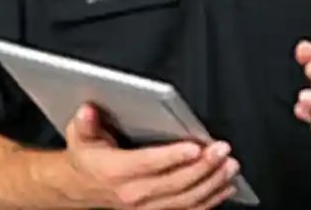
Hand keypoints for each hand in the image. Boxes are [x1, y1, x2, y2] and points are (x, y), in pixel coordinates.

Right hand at [63, 103, 239, 208]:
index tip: (195, 146)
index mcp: (116, 171)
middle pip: (175, 182)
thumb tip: (88, 110)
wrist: (81, 187)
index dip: (173, 156)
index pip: (149, 163)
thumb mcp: (80, 135)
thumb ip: (85, 122)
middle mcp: (133, 194)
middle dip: (203, 166)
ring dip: (211, 183)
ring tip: (230, 167)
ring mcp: (147, 207)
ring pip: (186, 199)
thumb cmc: (87, 157)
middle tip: (222, 151)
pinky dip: (210, 200)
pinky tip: (225, 187)